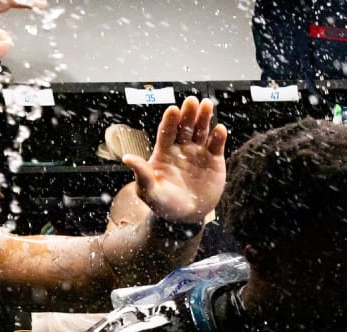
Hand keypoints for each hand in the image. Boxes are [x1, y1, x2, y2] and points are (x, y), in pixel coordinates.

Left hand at [126, 97, 227, 224]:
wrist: (185, 217)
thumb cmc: (163, 204)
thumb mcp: (150, 191)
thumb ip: (142, 174)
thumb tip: (127, 158)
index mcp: (164, 152)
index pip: (167, 132)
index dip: (170, 121)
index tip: (173, 110)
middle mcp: (181, 148)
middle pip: (185, 127)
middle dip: (188, 114)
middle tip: (192, 101)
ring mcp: (198, 153)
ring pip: (201, 131)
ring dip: (204, 118)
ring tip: (207, 104)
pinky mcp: (214, 160)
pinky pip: (216, 145)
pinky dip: (219, 137)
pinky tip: (220, 129)